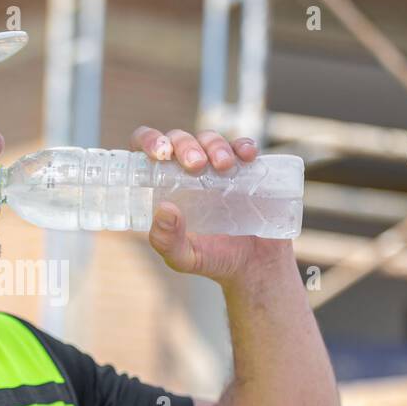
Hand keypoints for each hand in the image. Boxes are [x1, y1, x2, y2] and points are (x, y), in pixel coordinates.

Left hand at [131, 126, 289, 282]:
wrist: (258, 266)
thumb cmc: (215, 259)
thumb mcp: (185, 258)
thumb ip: (167, 242)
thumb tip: (164, 209)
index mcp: (166, 187)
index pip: (148, 152)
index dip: (148, 141)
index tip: (160, 153)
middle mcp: (189, 172)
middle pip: (179, 139)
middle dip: (185, 145)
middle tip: (196, 165)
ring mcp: (218, 168)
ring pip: (210, 139)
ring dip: (214, 145)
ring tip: (223, 166)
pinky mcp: (247, 169)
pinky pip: (243, 146)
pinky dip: (244, 145)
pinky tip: (247, 156)